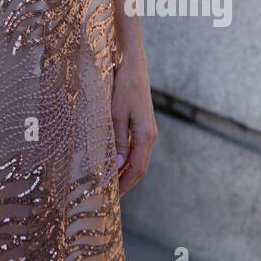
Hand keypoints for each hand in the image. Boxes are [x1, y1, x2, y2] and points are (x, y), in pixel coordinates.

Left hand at [111, 44, 157, 196]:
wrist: (132, 63)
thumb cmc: (123, 86)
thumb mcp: (115, 114)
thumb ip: (117, 141)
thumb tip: (119, 166)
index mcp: (146, 135)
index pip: (137, 169)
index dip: (125, 185)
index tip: (112, 197)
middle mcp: (150, 135)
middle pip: (140, 167)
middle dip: (126, 182)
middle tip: (110, 196)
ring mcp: (147, 129)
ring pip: (138, 158)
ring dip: (126, 172)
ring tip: (111, 183)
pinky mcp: (142, 123)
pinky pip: (136, 148)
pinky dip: (126, 159)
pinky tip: (116, 162)